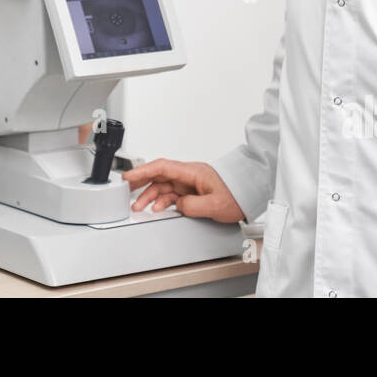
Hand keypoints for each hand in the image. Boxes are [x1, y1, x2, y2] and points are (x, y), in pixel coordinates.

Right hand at [123, 159, 245, 222]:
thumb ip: (191, 206)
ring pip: (163, 186)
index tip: (128, 176)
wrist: (250, 194)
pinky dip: (162, 201)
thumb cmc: (237, 194)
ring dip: (150, 195)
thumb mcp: (214, 205)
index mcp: (192, 172)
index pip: (162, 167)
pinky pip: (172, 194)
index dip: (142, 171)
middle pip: (159, 176)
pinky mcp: (192, 192)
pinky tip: (157, 208)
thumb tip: (176, 205)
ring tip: (139, 206)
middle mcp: (189, 175)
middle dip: (140, 182)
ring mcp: (190, 183)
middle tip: (126, 190)